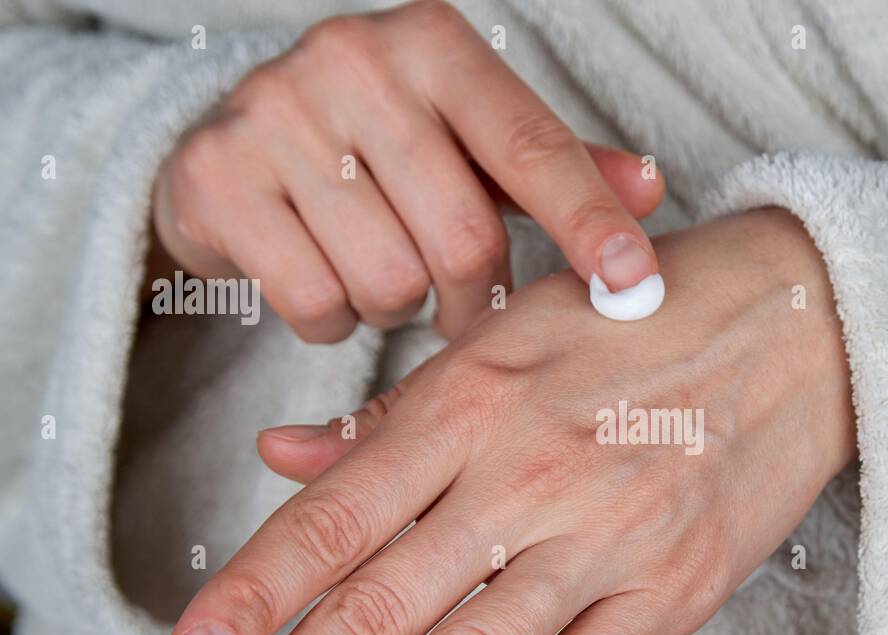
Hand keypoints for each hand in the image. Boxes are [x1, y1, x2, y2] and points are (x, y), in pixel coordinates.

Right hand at [151, 0, 663, 341]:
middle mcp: (353, 60)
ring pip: (390, 282)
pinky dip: (332, 319)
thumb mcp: (470, 140)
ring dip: (398, 308)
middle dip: (474, 300)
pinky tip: (324, 279)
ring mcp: (274, 114)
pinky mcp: (216, 178)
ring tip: (380, 273)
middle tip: (461, 304)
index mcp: (433, 44)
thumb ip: (556, 167)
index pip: (532, 148)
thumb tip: (651, 190)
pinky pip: (315, 302)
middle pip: (464, 240)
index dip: (589, 223)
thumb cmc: (380, 148)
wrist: (230, 145)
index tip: (633, 284)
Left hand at [166, 209, 854, 634]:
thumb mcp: (506, 336)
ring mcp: (604, 532)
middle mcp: (523, 470)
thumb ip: (394, 418)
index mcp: (468, 401)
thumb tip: (285, 462)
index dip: (251, 596)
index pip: (333, 518)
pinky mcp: (677, 582)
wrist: (800, 319)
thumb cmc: (641, 319)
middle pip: (382, 601)